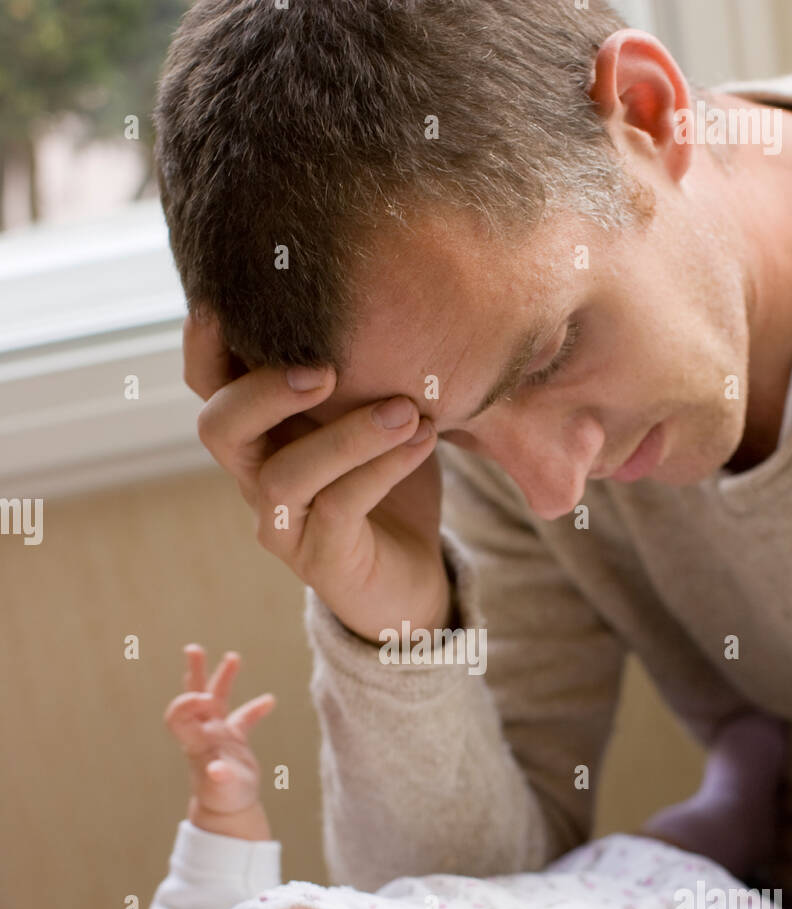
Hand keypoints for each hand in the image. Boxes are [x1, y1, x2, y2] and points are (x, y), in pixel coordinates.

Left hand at [164, 645, 274, 815]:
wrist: (227, 810)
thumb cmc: (224, 801)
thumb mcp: (224, 790)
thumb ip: (222, 778)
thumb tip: (217, 770)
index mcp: (196, 743)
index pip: (179, 715)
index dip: (187, 703)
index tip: (204, 699)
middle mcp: (204, 733)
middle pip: (192, 697)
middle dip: (194, 673)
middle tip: (193, 648)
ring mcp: (218, 734)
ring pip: (216, 699)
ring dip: (222, 678)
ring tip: (232, 656)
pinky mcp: (233, 739)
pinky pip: (243, 718)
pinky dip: (255, 709)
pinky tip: (270, 700)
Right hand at [183, 311, 447, 643]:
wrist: (413, 576)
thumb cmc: (390, 482)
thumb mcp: (375, 410)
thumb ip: (365, 363)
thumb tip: (393, 286)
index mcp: (262, 431)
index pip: (208, 381)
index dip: (205, 340)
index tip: (232, 296)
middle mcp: (257, 475)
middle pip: (218, 427)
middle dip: (263, 390)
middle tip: (326, 367)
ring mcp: (284, 524)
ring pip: (283, 476)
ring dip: (346, 436)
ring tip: (406, 410)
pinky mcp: (322, 561)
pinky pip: (338, 510)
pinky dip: (382, 469)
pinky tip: (423, 440)